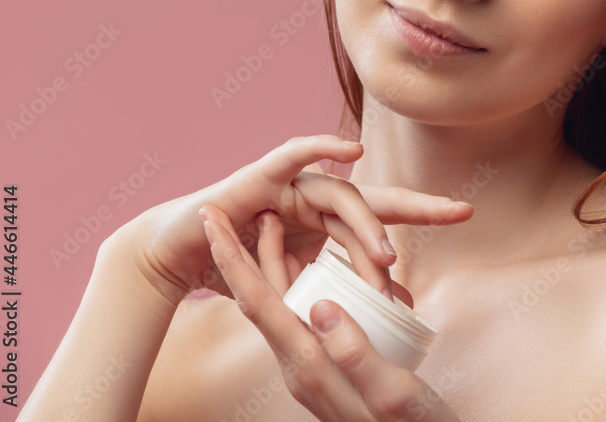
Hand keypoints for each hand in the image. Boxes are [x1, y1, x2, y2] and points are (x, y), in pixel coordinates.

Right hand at [108, 135, 472, 303]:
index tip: (466, 213)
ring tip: (385, 259)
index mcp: (327, 224)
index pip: (383, 220)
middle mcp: (315, 200)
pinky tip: (350, 148)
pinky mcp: (260, 177)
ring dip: (365, 227)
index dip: (423, 215)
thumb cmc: (240, 271)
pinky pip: (293, 155)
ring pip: (340, 197)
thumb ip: (342, 288)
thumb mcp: (300, 287)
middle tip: (458, 212)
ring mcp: (291, 186)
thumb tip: (396, 306)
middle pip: (375, 202)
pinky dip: (320, 146)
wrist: (180, 258)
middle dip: (419, 206)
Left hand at [201, 205, 460, 420]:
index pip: (259, 304)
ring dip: (271, 262)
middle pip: (262, 299)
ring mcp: (314, 367)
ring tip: (269, 224)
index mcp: (310, 368)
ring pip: (282, 304)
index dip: (232, 259)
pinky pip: (305, 315)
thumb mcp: (393, 395)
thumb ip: (355, 354)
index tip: (212, 219)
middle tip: (231, 210)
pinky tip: (316, 267)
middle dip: (242, 252)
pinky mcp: (330, 366)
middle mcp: (302, 366)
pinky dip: (303, 280)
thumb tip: (321, 305)